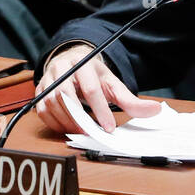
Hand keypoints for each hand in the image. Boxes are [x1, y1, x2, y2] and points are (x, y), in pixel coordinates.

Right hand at [35, 42, 161, 133]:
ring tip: (82, 131)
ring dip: (67, 122)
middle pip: (67, 95)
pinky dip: (54, 123)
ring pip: (52, 103)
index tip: (109, 128)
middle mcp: (62, 68)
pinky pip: (42, 110)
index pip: (91, 88)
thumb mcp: (113, 84)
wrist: (73, 62)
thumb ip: (131, 100)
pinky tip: (68, 128)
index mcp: (83, 63)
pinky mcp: (39, 90)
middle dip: (80, 117)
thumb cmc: (93, 75)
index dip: (100, 110)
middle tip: (92, 133)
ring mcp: (48, 78)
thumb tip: (154, 110)